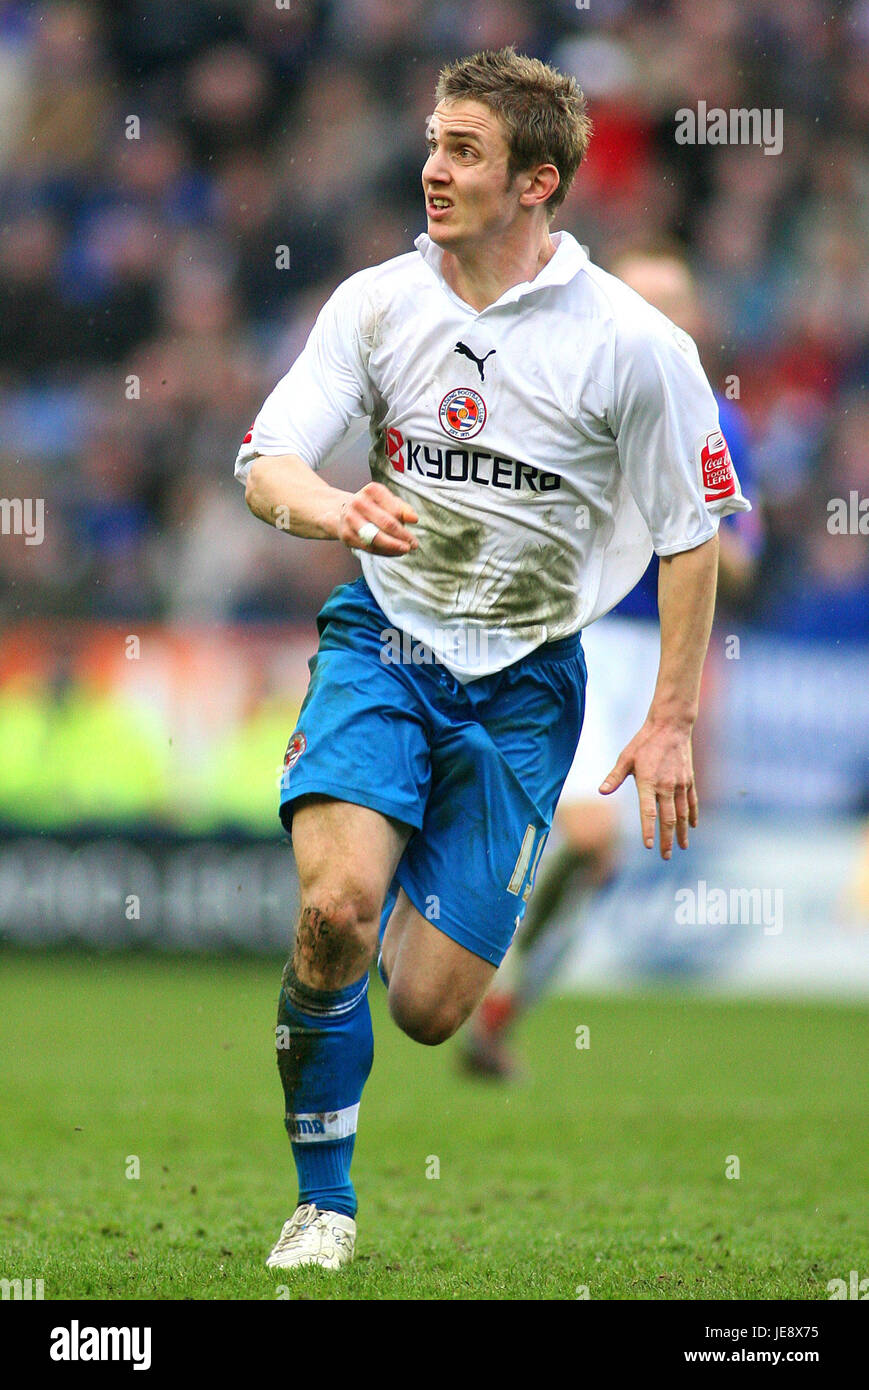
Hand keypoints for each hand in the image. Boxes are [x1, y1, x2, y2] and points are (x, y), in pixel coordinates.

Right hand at [338, 482, 418, 556]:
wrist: (345, 512)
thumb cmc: (374, 506)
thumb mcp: (389, 502)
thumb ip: (403, 509)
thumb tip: (413, 519)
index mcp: (372, 490)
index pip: (394, 509)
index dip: (406, 522)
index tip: (414, 531)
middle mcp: (358, 502)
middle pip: (386, 523)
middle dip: (402, 537)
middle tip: (412, 546)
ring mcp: (350, 519)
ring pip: (376, 538)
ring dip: (392, 547)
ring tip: (403, 550)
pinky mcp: (346, 535)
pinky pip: (368, 547)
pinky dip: (383, 552)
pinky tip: (392, 552)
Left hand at [599, 718, 697, 859]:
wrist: (671, 726)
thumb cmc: (644, 742)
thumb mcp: (625, 758)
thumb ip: (614, 777)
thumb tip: (601, 791)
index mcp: (649, 782)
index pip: (648, 812)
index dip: (649, 830)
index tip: (649, 846)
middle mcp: (667, 786)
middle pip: (668, 819)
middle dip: (667, 840)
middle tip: (665, 856)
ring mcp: (680, 784)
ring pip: (682, 814)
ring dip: (681, 832)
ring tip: (681, 847)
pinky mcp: (689, 780)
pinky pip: (692, 802)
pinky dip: (692, 815)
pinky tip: (692, 827)